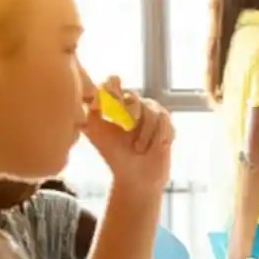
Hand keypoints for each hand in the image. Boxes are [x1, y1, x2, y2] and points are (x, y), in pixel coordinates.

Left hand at [84, 76, 173, 191]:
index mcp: (115, 104)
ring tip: (139, 148)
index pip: (112, 83)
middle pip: (133, 95)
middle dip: (130, 112)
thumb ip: (91, 112)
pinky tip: (154, 147)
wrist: (136, 176)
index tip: (111, 97)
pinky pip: (164, 121)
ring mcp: (153, 113)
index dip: (112, 86)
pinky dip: (158, 136)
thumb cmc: (114, 154)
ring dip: (144, 133)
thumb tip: (92, 97)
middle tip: (127, 128)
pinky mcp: (167, 124)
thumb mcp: (96, 132)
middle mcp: (134, 104)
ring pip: (151, 110)